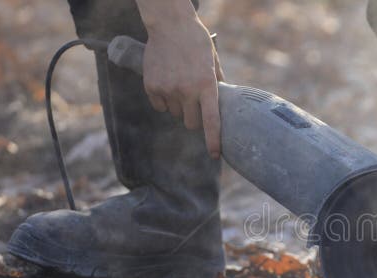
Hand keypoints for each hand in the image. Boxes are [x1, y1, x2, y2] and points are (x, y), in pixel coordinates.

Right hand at [136, 0, 222, 157]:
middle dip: (194, 119)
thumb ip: (218, 84)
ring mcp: (168, 89)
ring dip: (178, 107)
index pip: (211, 121)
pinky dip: (163, 100)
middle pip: (191, 123)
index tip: (215, 154)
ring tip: (180, 84)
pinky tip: (166, 81)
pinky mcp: (152, 86)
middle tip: (194, 105)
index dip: (213, 141)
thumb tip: (225, 106)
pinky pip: (159, 105)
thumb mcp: (213, 62)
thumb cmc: (196, 43)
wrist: (170, 25)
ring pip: (174, 114)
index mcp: (207, 86)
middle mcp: (188, 91)